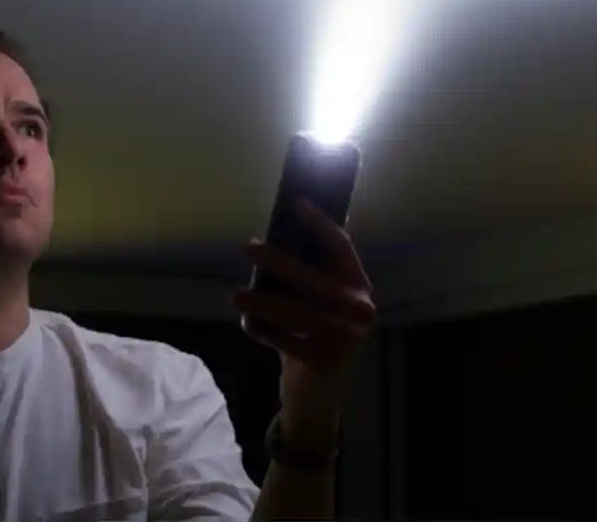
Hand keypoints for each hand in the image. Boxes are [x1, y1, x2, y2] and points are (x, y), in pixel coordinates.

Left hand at [233, 199, 376, 448]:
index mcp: (360, 287)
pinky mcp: (322, 359)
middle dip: (279, 261)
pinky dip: (260, 331)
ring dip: (261, 302)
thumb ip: (312, 274)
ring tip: (236, 295)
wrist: (321, 391)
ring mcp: (343, 337)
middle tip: (249, 246)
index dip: (319, 224)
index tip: (297, 204)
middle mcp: (359, 310)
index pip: (342, 247)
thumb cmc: (315, 334)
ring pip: (293, 312)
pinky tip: (247, 325)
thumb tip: (279, 234)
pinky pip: (281, 339)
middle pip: (314, 279)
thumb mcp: (323, 304)